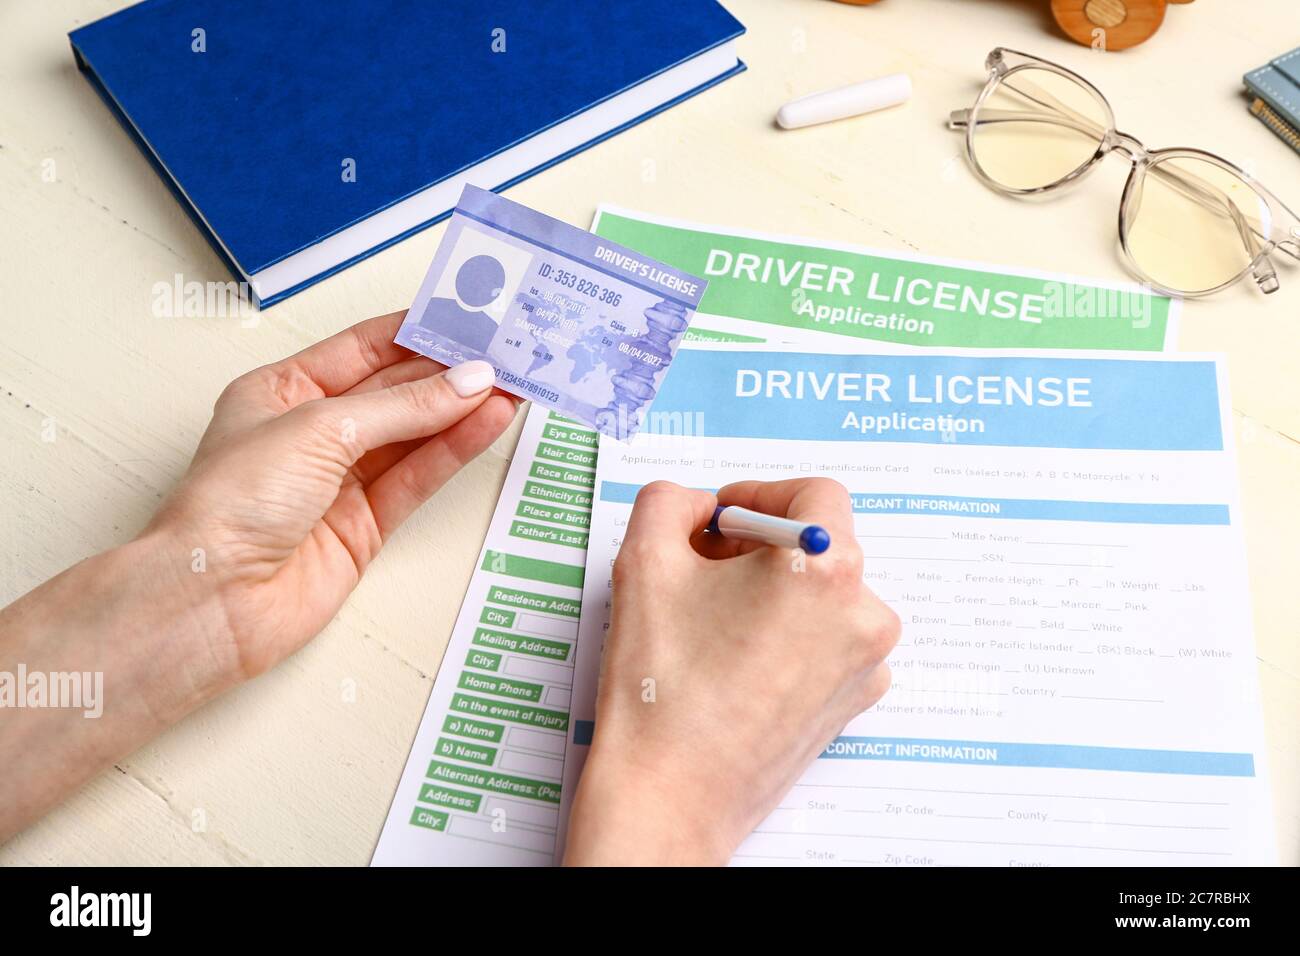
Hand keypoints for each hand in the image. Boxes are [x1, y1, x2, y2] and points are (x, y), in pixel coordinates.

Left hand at [148, 310, 520, 679]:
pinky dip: (455, 450)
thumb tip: (465, 382)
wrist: (213, 598)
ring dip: (463, 409)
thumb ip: (402, 406)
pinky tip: (488, 423)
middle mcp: (312, 433)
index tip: (469, 318)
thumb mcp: (319, 429)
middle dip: (450, 371)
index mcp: (281, 391)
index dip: (417, 332)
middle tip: (505, 350)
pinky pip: (418, 477)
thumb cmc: (230, 504)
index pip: (363, 349)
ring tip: (512, 384)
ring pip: (415, 435)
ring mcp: (341, 481)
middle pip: (396, 391)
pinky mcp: (365, 525)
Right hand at [563, 478, 900, 864]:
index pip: (812, 493)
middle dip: (759, 545)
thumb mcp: (644, 562)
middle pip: (819, 545)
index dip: (757, 494)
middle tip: (702, 566)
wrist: (670, 794)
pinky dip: (789, 636)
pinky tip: (736, 660)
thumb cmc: (662, 687)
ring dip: (774, 591)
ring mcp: (864, 665)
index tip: (720, 516)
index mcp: (824, 566)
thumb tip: (696, 505)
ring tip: (714, 620)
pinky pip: (827, 643)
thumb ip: (669, 503)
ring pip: (823, 595)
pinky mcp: (852, 704)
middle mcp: (862, 614)